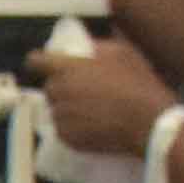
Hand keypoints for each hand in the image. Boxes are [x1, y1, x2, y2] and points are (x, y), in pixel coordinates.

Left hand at [39, 46, 172, 161]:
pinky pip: (63, 129)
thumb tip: (86, 45)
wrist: (148, 122)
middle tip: (85, 91)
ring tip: (93, 110)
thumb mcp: (122, 53)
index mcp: (67, 68)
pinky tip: (94, 125)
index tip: (44, 64)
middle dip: (62, 88)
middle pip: (49, 88)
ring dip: (68, 109)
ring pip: (56, 110)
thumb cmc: (137, 83)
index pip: (36, 61)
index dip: (39, 61)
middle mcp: (59, 91)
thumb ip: (98, 46)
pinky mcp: (66, 137)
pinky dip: (74, 127)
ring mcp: (61, 116)